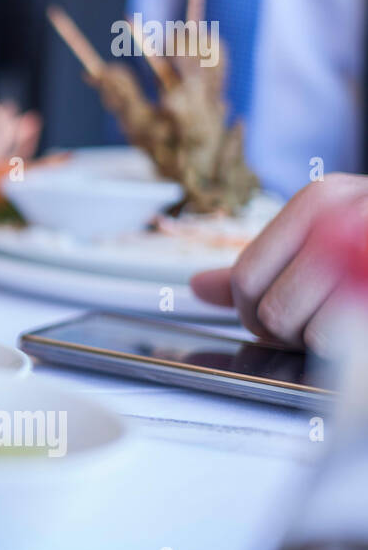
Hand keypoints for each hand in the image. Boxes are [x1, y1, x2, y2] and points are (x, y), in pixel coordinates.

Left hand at [190, 174, 367, 353]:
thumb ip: (265, 264)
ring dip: (315, 339)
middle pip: (269, 305)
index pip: (245, 275)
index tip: (274, 322)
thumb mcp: (325, 240)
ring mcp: (362, 248)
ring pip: (298, 323)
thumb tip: (198, 287)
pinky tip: (356, 327)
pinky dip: (341, 348)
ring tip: (342, 320)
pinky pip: (332, 336)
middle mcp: (341, 217)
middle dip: (286, 331)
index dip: (252, 313)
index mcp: (317, 202)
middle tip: (315, 326)